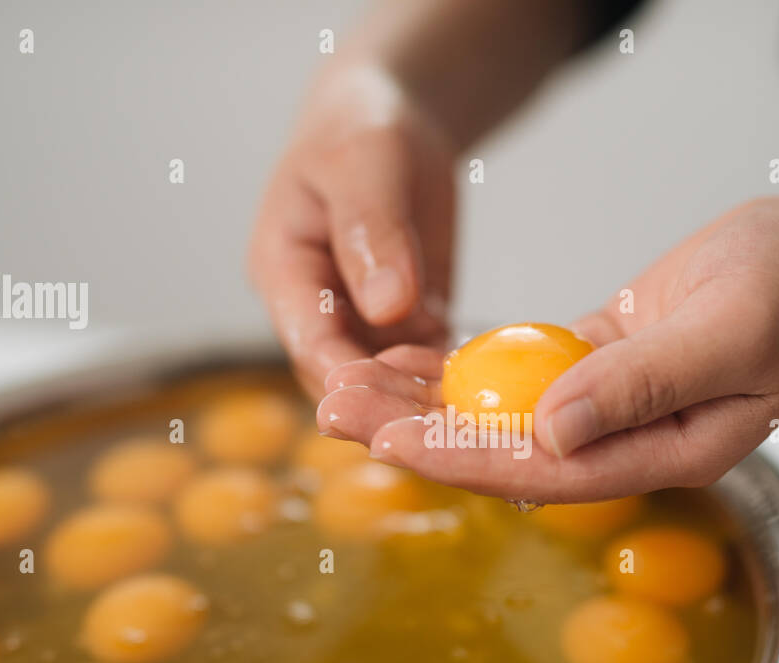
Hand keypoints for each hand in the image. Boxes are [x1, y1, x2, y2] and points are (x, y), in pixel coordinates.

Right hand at [249, 65, 456, 397]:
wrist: (393, 120)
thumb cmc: (362, 128)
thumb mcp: (365, 164)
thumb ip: (373, 231)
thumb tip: (387, 306)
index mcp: (283, 270)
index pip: (309, 339)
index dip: (348, 376)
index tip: (390, 403)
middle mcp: (318, 310)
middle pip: (347, 376)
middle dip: (393, 403)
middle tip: (447, 425)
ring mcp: (363, 324)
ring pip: (391, 381)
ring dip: (429, 399)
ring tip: (476, 415)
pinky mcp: (409, 326)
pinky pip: (430, 363)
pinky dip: (457, 377)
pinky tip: (494, 389)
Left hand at [315, 190, 778, 501]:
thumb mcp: (731, 329)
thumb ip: (644, 384)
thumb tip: (552, 432)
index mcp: (668, 453)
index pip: (549, 472)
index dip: (465, 459)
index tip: (390, 443)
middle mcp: (630, 440)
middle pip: (507, 451)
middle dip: (419, 435)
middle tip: (334, 412)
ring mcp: (610, 404)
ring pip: (502, 415)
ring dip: (425, 403)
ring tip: (347, 387)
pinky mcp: (597, 363)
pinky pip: (518, 375)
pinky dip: (464, 369)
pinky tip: (406, 360)